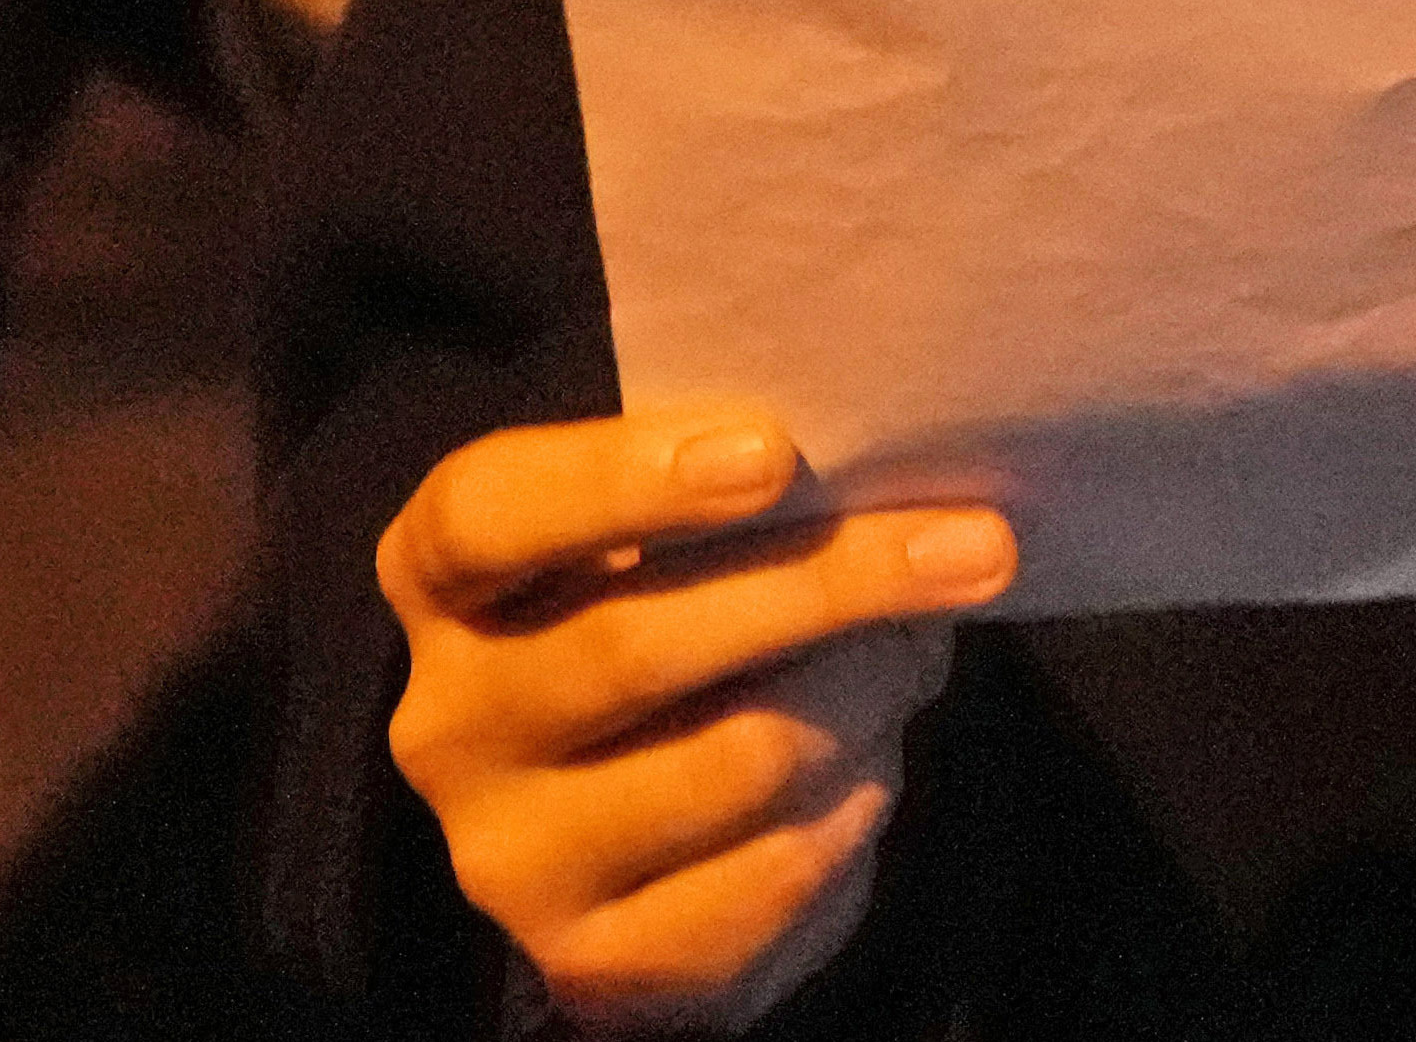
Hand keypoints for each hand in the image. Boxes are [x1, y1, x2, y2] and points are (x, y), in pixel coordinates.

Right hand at [380, 407, 1010, 1032]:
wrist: (634, 830)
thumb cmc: (670, 615)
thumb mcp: (672, 535)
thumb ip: (742, 492)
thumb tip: (899, 483)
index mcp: (440, 583)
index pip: (486, 515)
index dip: (623, 478)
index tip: (774, 450)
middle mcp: (447, 726)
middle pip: (634, 647)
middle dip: (830, 584)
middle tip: (975, 547)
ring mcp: (510, 860)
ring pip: (736, 759)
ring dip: (865, 696)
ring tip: (914, 659)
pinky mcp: (594, 966)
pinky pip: (773, 875)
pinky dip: (856, 807)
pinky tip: (872, 764)